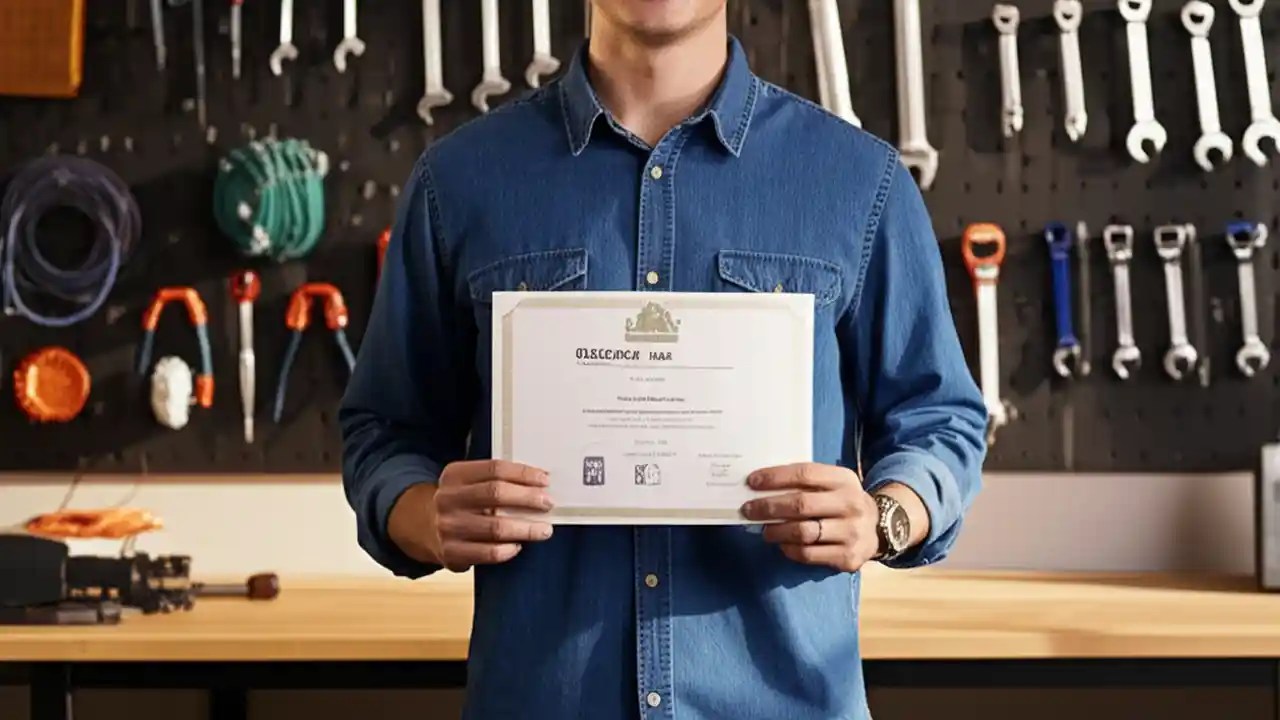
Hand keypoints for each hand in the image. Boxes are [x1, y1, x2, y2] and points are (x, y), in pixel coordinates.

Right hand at [391, 460, 555, 572]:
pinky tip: (518, 545)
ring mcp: (448, 527)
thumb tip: (539, 485)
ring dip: (526, 528)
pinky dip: (509, 549)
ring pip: (496, 527)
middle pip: (496, 494)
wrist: (423, 527)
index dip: (523, 473)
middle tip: (548, 503)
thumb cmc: (461, 501)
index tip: (545, 480)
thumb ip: (496, 480)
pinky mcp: (451, 553)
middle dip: (528, 498)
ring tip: (544, 529)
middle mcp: (448, 499)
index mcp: (454, 475)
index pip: (494, 469)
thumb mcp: (468, 482)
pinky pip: (489, 553)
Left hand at [740, 463, 878, 572]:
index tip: (752, 482)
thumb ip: (804, 483)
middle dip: (768, 507)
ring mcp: (852, 532)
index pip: (805, 474)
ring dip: (776, 531)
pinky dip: (789, 549)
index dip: (775, 477)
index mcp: (844, 480)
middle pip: (801, 505)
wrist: (879, 529)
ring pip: (803, 532)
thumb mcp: (833, 484)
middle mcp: (851, 505)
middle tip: (748, 509)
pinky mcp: (848, 557)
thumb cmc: (841, 502)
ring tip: (764, 530)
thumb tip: (760, 485)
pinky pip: (808, 554)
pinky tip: (782, 544)